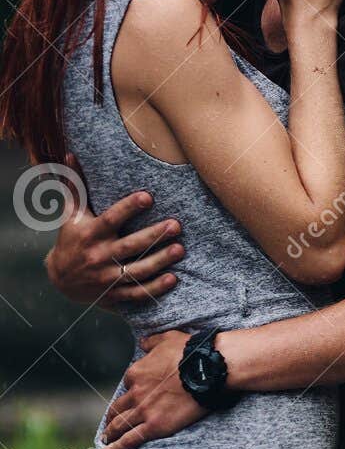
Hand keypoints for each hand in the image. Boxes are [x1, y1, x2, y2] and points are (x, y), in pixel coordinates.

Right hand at [44, 154, 181, 308]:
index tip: (148, 196)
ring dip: (160, 261)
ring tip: (180, 249)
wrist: (59, 279)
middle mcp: (98, 256)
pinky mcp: (113, 294)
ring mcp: (106, 278)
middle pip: (130, 246)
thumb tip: (71, 154)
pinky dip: (154, 288)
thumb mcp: (72, 214)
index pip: (111, 219)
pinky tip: (173, 278)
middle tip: (177, 224)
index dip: (128, 208)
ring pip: (136, 271)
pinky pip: (136, 293)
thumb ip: (76, 186)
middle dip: (154, 236)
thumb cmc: (72, 238)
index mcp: (90, 234)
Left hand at [98, 330, 207, 448]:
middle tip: (109, 424)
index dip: (130, 392)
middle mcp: (135, 393)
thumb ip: (151, 341)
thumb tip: (142, 342)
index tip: (132, 397)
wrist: (208, 369)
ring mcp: (143, 411)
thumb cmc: (191, 352)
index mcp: (136, 373)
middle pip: (117, 408)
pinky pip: (129, 440)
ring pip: (119, 426)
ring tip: (106, 440)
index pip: (128, 385)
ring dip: (110, 434)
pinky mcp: (154, 426)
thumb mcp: (168, 338)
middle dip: (112, 417)